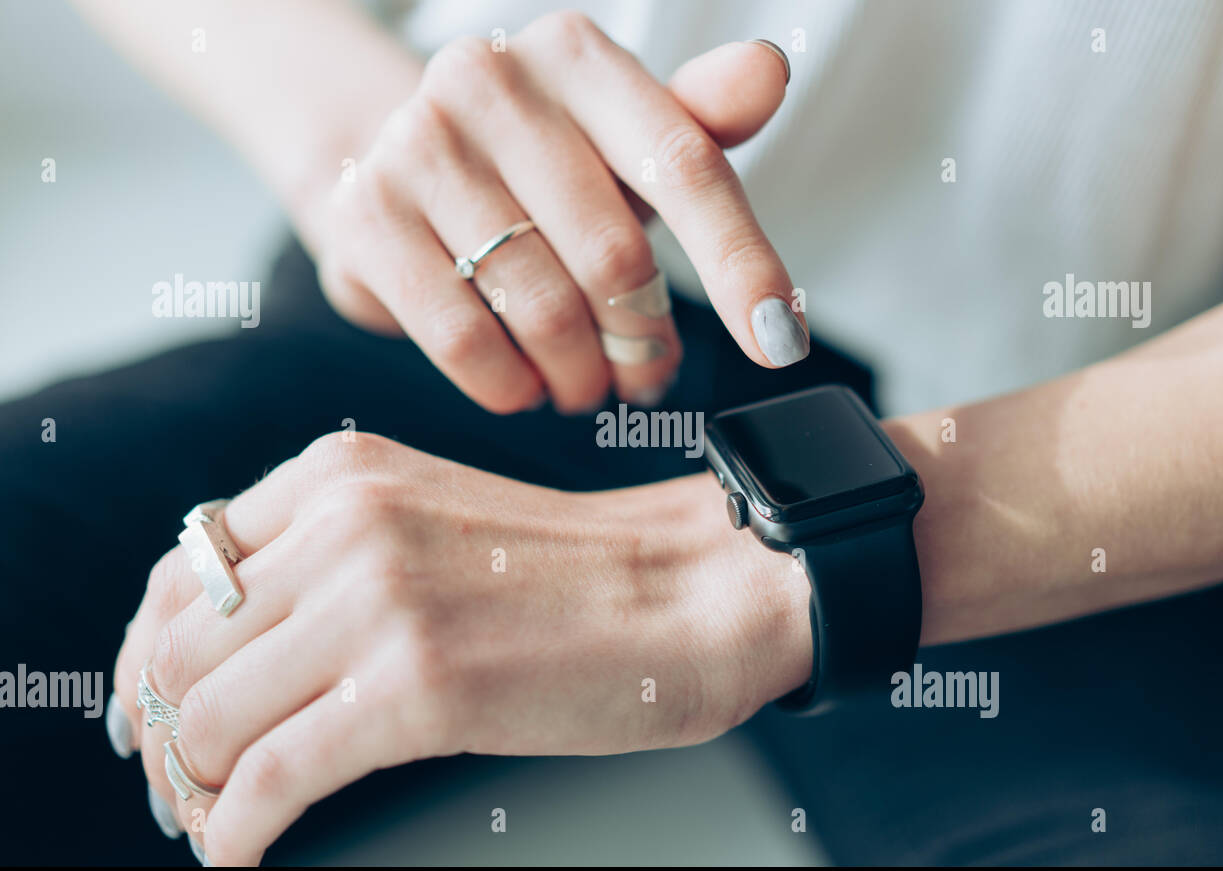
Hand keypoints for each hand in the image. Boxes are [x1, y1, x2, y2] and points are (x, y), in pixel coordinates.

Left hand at [110, 432, 811, 864]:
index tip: (155, 713)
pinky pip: (272, 777)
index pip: (183, 572)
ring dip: (194, 791)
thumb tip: (229, 655)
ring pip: (210, 718)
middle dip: (162, 737)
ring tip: (218, 822)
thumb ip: (328, 563)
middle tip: (181, 788)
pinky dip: (235, 830)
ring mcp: (378, 602)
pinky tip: (242, 853)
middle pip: (178, 650)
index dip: (150, 657)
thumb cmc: (580, 573)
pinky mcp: (416, 687)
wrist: (699, 590)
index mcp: (340, 473)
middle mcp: (344, 523)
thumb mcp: (429, 523)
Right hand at [314, 12, 807, 414]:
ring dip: (583, 375)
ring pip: (545, 309)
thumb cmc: (540, 165)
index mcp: (575, 54)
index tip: (779, 342)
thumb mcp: (621, 142)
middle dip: (645, 343)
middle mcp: (488, 81)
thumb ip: (698, 124)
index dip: (741, 263)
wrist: (398, 166)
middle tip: (647, 376)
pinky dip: (511, 386)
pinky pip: (466, 339)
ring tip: (587, 383)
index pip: (684, 166)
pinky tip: (525, 386)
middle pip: (616, 256)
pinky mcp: (365, 217)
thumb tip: (768, 73)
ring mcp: (417, 146)